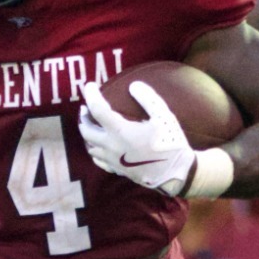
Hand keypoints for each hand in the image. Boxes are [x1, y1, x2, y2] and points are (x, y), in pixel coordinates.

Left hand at [79, 79, 197, 194]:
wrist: (175, 173)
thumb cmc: (170, 143)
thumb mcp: (164, 116)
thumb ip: (148, 99)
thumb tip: (133, 85)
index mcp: (120, 131)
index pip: (97, 109)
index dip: (90, 95)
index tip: (89, 86)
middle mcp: (111, 146)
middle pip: (86, 131)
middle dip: (83, 118)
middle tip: (85, 108)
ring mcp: (112, 160)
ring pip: (90, 147)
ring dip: (87, 134)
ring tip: (91, 126)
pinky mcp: (117, 170)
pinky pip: (98, 161)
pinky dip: (94, 150)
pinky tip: (99, 146)